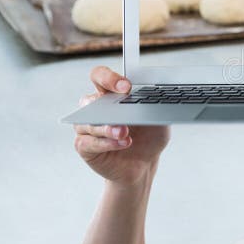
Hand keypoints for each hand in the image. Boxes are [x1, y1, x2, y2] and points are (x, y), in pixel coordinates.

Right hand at [74, 66, 169, 186]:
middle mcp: (95, 109)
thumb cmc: (149, 138)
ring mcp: (87, 128)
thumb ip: (155, 108)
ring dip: (108, 127)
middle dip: (103, 99)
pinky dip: (107, 143)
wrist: (144, 165)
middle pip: (88, 97)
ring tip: (124, 131)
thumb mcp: (159, 121)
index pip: (101, 77)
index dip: (109, 78)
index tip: (127, 85)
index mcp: (111, 96)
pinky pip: (89, 142)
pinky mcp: (85, 147)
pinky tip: (123, 142)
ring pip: (89, 123)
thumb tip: (158, 98)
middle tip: (122, 100)